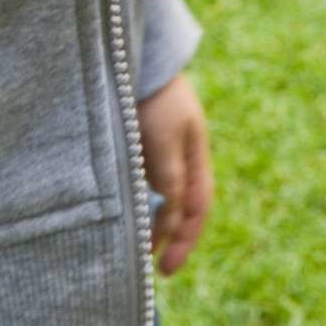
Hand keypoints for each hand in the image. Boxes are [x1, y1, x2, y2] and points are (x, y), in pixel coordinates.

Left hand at [137, 73, 212, 276]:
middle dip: (172, 235)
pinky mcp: (142, 140)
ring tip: (136, 243)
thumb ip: (170, 180)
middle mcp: (183, 153)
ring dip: (155, 219)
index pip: (197, 206)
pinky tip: (128, 209)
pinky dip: (142, 201)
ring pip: (165, 193)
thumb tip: (171, 218)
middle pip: (184, 204)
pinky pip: (147, 179)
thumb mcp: (165, 142)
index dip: (184, 239)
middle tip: (153, 265)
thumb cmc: (155, 99)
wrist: (135, 57)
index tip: (166, 268)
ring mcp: (163, 146)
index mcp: (196, 154)